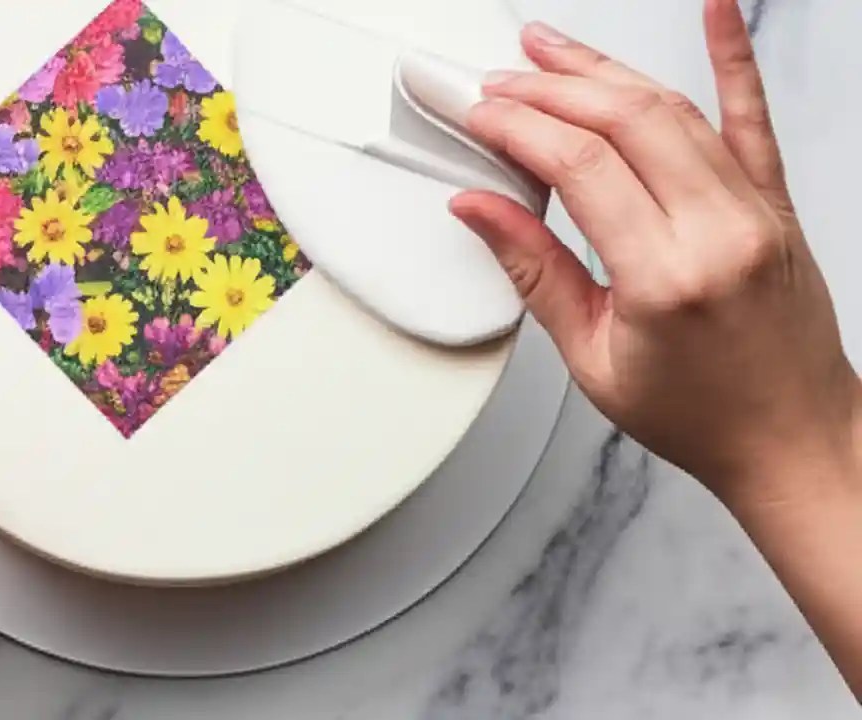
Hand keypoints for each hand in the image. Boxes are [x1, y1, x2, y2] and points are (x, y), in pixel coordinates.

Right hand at [453, 0, 859, 509]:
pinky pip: (754, 116)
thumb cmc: (700, 415)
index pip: (577, 167)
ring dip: (602, 68)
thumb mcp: (592, 357)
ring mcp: (755, 210)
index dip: (516, 126)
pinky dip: (735, 56)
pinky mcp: (777, 202)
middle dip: (547, 87)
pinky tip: (718, 9)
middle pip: (622, 120)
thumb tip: (480, 210)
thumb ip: (534, 272)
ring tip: (549, 48)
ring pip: (672, 107)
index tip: (476, 111)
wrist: (794, 439)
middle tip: (497, 80)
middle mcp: (719, 231)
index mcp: (665, 277)